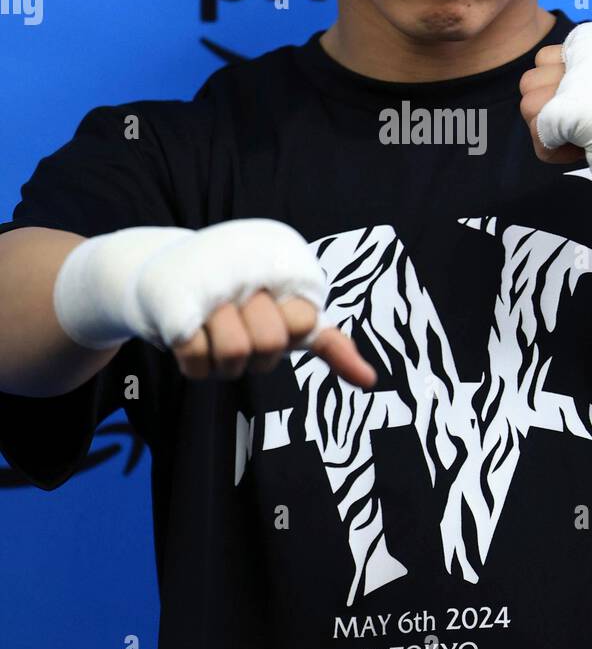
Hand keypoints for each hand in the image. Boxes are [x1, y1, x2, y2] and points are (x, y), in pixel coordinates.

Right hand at [173, 290, 375, 385]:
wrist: (162, 271)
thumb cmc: (240, 304)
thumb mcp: (289, 317)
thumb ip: (329, 342)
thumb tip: (371, 380)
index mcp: (282, 268)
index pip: (305, 324)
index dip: (288, 332)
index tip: (271, 312)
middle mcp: (249, 270)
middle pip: (270, 346)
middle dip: (255, 352)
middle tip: (238, 327)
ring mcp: (211, 286)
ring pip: (234, 356)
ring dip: (222, 361)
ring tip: (212, 332)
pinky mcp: (174, 304)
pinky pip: (196, 363)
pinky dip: (194, 365)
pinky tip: (189, 338)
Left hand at [517, 20, 591, 318]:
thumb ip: (585, 75)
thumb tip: (541, 73)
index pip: (547, 58)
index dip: (560, 93)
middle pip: (531, 78)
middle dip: (547, 113)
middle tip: (585, 129)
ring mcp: (588, 77)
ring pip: (528, 103)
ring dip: (548, 133)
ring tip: (587, 139)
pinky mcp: (578, 108)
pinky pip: (540, 130)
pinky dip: (556, 150)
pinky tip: (587, 152)